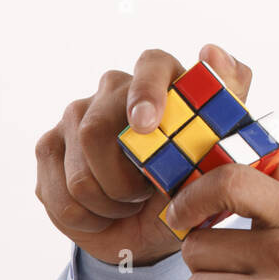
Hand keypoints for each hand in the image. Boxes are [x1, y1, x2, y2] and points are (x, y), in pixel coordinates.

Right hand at [34, 44, 252, 266]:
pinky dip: (88, 217)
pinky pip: (62, 194)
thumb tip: (213, 52)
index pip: (152, 65)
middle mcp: (115, 88)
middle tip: (147, 194)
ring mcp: (77, 114)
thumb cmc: (189, 183)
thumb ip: (228, 99)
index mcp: (163, 78)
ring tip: (129, 202)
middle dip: (126, 182)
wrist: (151, 226)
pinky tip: (103, 210)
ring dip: (110, 204)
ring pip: (80, 174)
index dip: (146, 93)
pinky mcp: (50, 145)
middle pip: (97, 131)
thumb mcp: (219, 152)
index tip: (146, 127)